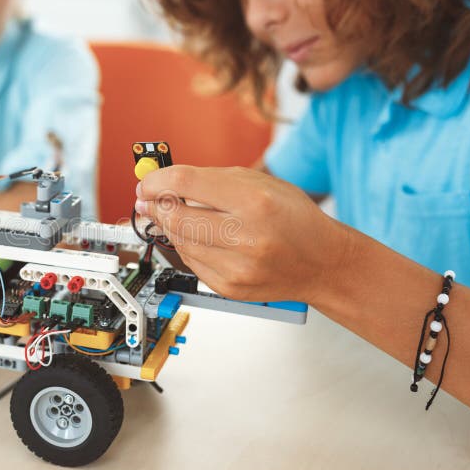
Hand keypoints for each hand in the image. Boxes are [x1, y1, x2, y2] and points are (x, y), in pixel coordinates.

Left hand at [134, 165, 351, 303]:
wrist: (323, 263)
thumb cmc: (293, 218)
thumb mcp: (260, 183)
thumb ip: (211, 181)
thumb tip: (164, 184)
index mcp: (255, 201)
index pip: (185, 183)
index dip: (156, 181)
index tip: (146, 183)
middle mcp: (247, 236)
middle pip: (176, 217)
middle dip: (156, 205)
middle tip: (149, 200)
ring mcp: (237, 267)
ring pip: (179, 242)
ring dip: (171, 226)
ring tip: (180, 216)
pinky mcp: (230, 288)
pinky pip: (191, 262)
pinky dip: (189, 247)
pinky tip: (202, 238)